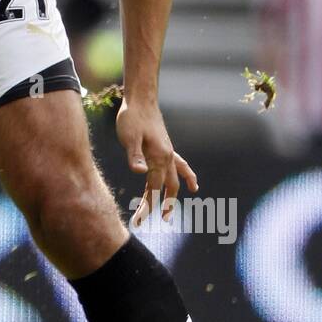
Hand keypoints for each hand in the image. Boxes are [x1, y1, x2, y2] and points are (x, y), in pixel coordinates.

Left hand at [115, 97, 197, 227]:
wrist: (141, 100)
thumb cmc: (132, 117)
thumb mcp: (129, 136)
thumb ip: (134, 154)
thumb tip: (140, 172)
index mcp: (159, 157)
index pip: (154, 188)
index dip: (148, 206)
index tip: (139, 220)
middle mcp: (168, 157)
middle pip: (167, 187)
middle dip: (161, 205)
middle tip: (157, 222)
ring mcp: (168, 153)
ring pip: (174, 180)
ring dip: (172, 196)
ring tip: (168, 214)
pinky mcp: (165, 148)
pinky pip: (180, 166)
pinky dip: (186, 177)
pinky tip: (192, 186)